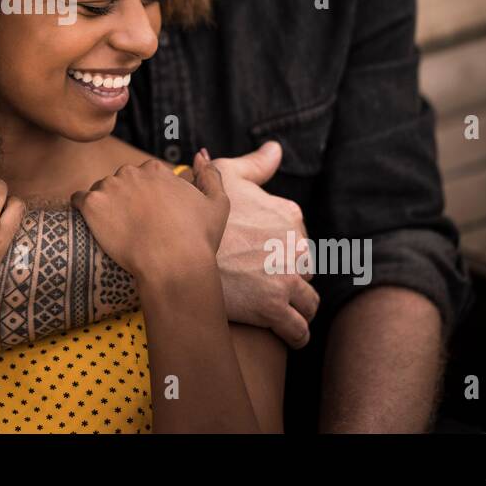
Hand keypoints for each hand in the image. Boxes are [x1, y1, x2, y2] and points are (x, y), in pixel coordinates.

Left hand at [70, 151, 229, 283]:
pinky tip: (90, 223)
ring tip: (113, 229)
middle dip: (123, 198)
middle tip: (131, 225)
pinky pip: (77, 200)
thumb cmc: (198, 239)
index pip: (143, 176)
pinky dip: (81, 209)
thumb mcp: (217, 204)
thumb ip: (210, 175)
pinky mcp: (91, 205)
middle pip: (120, 182)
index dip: (145, 196)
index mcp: (156, 169)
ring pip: (99, 191)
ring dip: (104, 205)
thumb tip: (200, 155)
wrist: (174, 264)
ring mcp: (109, 187)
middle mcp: (130, 172)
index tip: (148, 215)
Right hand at [211, 141, 319, 348]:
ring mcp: (285, 279)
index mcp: (287, 215)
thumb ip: (254, 164)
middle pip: (306, 268)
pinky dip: (297, 334)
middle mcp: (294, 246)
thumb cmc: (198, 210)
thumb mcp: (226, 176)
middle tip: (272, 285)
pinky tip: (291, 336)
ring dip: (302, 308)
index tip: (271, 256)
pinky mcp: (273, 308)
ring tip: (291, 314)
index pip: (300, 236)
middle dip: (294, 277)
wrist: (177, 250)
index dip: (287, 247)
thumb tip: (274, 149)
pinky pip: (297, 328)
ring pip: (308, 300)